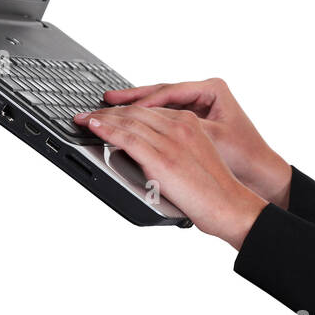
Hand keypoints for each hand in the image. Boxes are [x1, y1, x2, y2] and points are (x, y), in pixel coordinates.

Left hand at [75, 77, 290, 208]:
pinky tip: (94, 127)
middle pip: (137, 111)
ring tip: (85, 119)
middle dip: (109, 111)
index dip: (126, 110)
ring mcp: (170, 140)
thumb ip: (175, 149)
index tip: (109, 113)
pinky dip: (107, 130)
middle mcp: (180, 126)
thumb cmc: (215, 190)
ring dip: (102, 118)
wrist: (229, 204)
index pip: (150, 110)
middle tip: (89, 114)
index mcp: (190, 124)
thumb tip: (149, 155)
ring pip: (128, 121)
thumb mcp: (196, 157)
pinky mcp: (161, 157)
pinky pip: (127, 137)